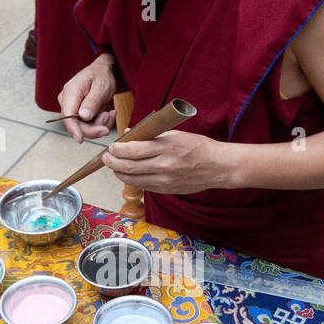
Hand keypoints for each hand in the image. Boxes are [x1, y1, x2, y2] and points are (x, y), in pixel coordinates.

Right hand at [58, 53, 117, 141]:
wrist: (104, 72)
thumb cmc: (102, 76)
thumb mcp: (101, 87)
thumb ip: (92, 102)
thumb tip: (83, 117)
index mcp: (70, 92)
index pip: (67, 116)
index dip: (73, 129)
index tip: (81, 140)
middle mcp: (67, 101)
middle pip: (76, 125)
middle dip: (94, 127)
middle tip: (109, 118)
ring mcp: (72, 108)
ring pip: (83, 127)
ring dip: (100, 124)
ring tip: (110, 113)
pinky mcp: (78, 114)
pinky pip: (88, 125)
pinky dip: (100, 123)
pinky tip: (108, 113)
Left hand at [103, 130, 233, 193]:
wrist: (217, 167)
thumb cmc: (198, 146)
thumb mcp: (175, 134)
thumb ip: (151, 135)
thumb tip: (129, 134)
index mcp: (166, 147)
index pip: (133, 150)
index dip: (118, 150)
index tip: (112, 147)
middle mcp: (164, 165)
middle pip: (129, 167)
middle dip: (113, 163)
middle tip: (106, 158)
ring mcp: (165, 180)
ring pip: (133, 180)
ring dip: (119, 173)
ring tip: (114, 166)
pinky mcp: (167, 190)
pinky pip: (144, 186)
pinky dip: (133, 180)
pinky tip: (129, 174)